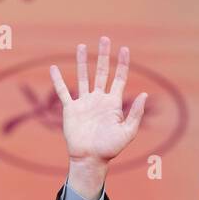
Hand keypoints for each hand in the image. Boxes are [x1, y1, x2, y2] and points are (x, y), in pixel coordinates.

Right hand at [49, 37, 146, 195]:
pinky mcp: (71, 109)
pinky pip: (63, 92)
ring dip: (83, 62)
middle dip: (103, 56)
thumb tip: (144, 95)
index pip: (119, 78)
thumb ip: (135, 114)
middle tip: (104, 39)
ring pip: (83, 77)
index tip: (124, 49)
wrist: (90, 159)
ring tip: (82, 46)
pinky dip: (58, 80)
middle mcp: (99, 100)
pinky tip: (54, 68)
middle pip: (102, 72)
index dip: (122, 64)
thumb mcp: (128, 133)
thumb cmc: (110, 149)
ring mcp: (84, 103)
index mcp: (113, 103)